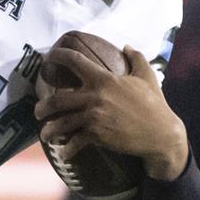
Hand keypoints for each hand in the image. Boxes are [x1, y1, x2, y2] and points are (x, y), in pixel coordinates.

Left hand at [34, 45, 189, 180]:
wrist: (161, 133)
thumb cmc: (154, 104)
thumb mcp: (147, 77)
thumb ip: (137, 59)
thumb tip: (127, 46)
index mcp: (104, 79)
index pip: (75, 61)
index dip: (58, 56)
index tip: (48, 57)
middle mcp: (95, 96)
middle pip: (57, 100)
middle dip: (42, 107)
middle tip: (38, 112)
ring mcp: (94, 116)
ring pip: (61, 123)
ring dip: (49, 131)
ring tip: (45, 135)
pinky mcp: (97, 134)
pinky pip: (74, 141)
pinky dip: (67, 149)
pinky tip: (64, 153)